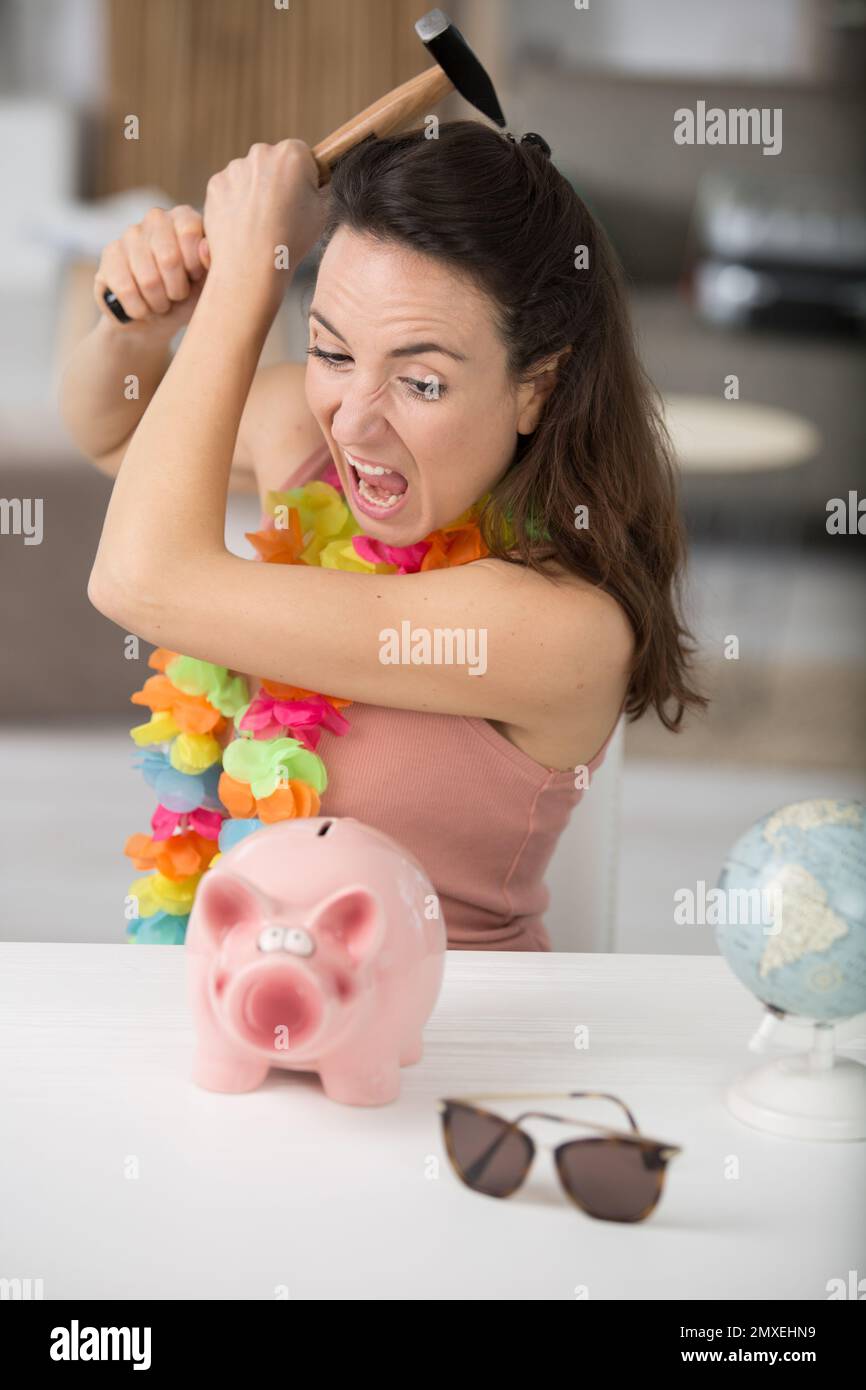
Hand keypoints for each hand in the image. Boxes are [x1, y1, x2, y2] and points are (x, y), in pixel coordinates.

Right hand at [94, 205, 210, 335]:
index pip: (189, 231)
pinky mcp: (109, 254)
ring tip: (162, 304)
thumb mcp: (210, 286)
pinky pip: (126, 289)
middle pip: (168, 258)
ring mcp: (129, 234)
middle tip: (177, 297)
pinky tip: (143, 308)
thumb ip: (214, 265)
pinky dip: (139, 309)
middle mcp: (156, 219)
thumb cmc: (189, 298)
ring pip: (147, 279)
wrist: (155, 320)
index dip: (194, 266)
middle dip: (177, 290)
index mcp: (185, 218)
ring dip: (159, 303)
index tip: (195, 279)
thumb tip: (205, 248)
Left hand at [201, 139, 329, 315]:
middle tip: (281, 214)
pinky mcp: (215, 184)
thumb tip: (319, 179)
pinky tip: (243, 224)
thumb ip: (322, 186)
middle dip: (277, 180)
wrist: (252, 267)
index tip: (301, 199)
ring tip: (260, 223)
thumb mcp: (324, 212)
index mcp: (292, 154)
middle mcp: (260, 153)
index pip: (302, 154)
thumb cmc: (291, 241)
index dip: (304, 177)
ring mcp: (234, 168)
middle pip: (273, 161)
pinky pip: (230, 188)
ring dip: (255, 191)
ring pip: (249, 175)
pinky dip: (235, 202)